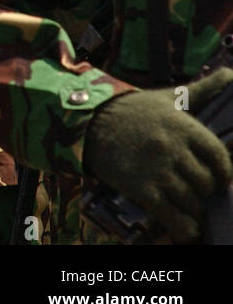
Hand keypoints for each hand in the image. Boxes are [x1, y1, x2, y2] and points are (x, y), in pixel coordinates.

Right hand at [84, 69, 232, 242]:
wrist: (86, 122)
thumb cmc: (131, 109)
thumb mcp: (167, 96)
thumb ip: (202, 89)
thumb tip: (231, 72)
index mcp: (182, 126)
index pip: (219, 156)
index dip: (224, 172)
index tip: (220, 178)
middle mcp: (172, 148)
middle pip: (206, 182)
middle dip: (205, 191)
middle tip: (198, 192)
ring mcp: (156, 169)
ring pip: (190, 200)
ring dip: (193, 209)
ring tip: (190, 210)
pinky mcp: (139, 188)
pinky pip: (170, 214)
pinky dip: (183, 227)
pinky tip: (186, 231)